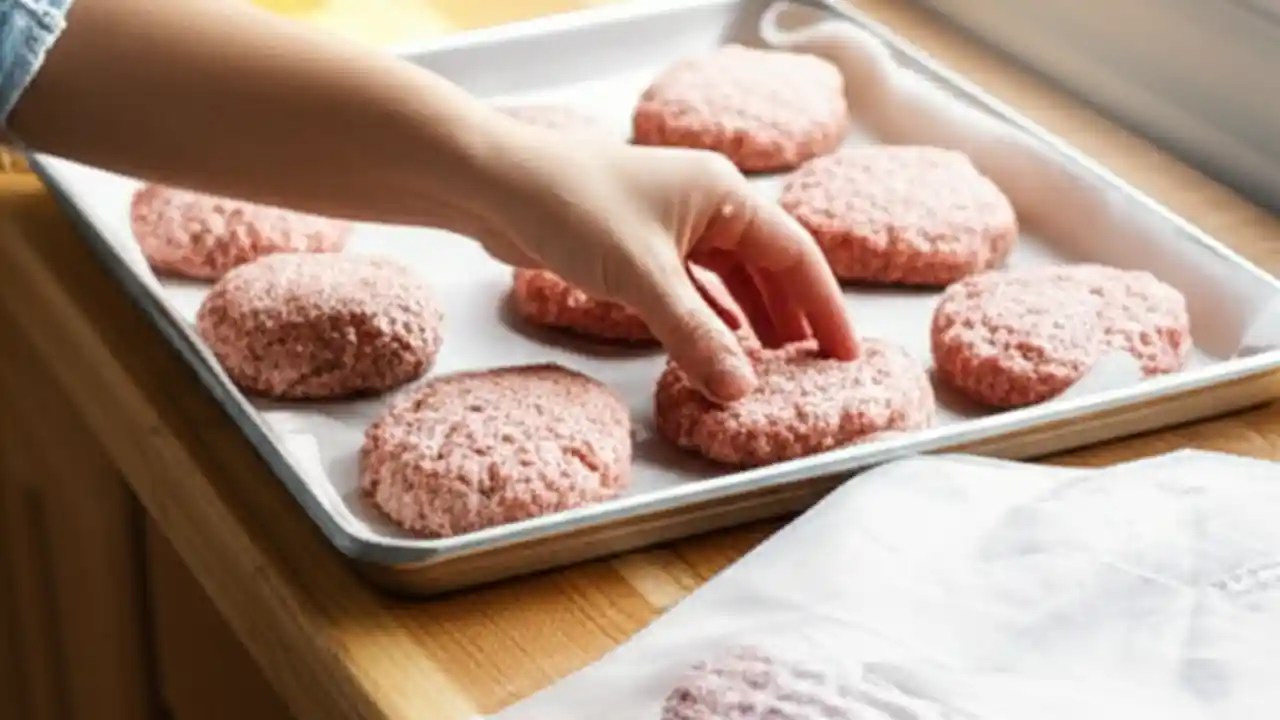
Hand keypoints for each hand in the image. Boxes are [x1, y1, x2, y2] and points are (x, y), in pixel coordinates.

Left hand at [479, 131, 858, 402]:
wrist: (497, 185)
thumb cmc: (573, 208)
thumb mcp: (643, 277)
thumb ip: (694, 335)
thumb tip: (739, 390)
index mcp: (724, 194)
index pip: (795, 254)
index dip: (824, 306)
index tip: (843, 353)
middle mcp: (706, 204)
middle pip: (768, 266)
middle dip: (791, 316)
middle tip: (812, 369)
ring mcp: (673, 223)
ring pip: (729, 276)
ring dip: (751, 320)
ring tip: (771, 366)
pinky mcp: (640, 244)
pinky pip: (693, 284)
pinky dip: (709, 315)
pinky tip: (719, 344)